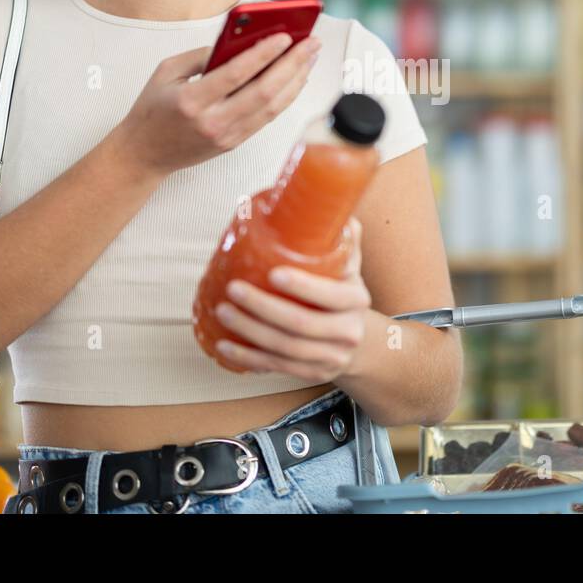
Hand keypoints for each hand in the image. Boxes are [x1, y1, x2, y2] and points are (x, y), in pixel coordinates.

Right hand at [113, 31, 320, 178]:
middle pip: (264, 92)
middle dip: (292, 65)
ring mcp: (226, 136)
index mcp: (192, 100)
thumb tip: (238, 42)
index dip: (264, 54)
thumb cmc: (152, 109)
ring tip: (310, 58)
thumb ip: (200, 55)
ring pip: (272, 108)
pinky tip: (296, 79)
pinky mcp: (234, 143)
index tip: (285, 36)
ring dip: (296, 81)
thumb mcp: (166, 72)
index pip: (236, 74)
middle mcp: (213, 121)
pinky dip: (286, 97)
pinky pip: (267, 118)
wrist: (144, 154)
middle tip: (311, 44)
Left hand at [214, 218, 370, 381]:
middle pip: (300, 325)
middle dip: (262, 307)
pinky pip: (276, 367)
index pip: (328, 296)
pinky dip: (248, 357)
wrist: (359, 343)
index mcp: (355, 300)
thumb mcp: (349, 268)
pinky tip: (225, 345)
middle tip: (233, 289)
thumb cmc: (342, 295)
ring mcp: (330, 357)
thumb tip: (332, 208)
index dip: (301, 287)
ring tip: (223, 312)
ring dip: (249, 332)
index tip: (272, 272)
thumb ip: (341, 240)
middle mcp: (347, 332)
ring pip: (284, 348)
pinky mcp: (311, 373)